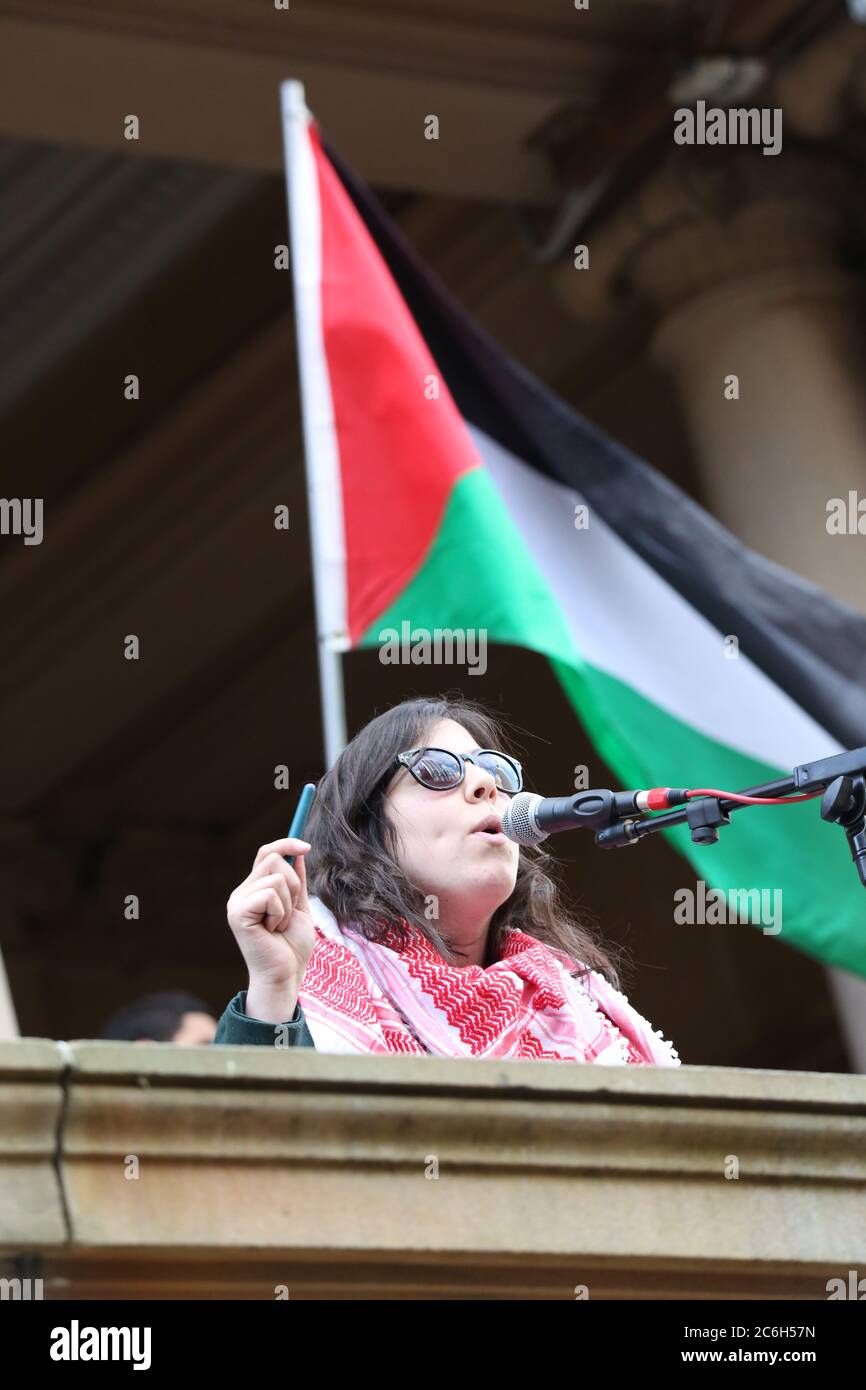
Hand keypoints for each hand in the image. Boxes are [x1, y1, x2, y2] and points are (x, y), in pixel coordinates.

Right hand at [226, 837, 316, 990]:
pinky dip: (280, 913)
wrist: (286, 975)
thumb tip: (297, 852)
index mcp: (254, 890)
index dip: (286, 843)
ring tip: (280, 925)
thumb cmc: (292, 947)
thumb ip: (297, 881)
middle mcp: (242, 893)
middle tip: (289, 912)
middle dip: (293, 884)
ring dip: (288, 904)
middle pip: (273, 858)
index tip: (306, 846)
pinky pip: (269, 894)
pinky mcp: (237, 913)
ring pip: (276, 877)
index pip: (266, 852)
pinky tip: (273, 930)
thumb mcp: (300, 907)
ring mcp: (237, 902)